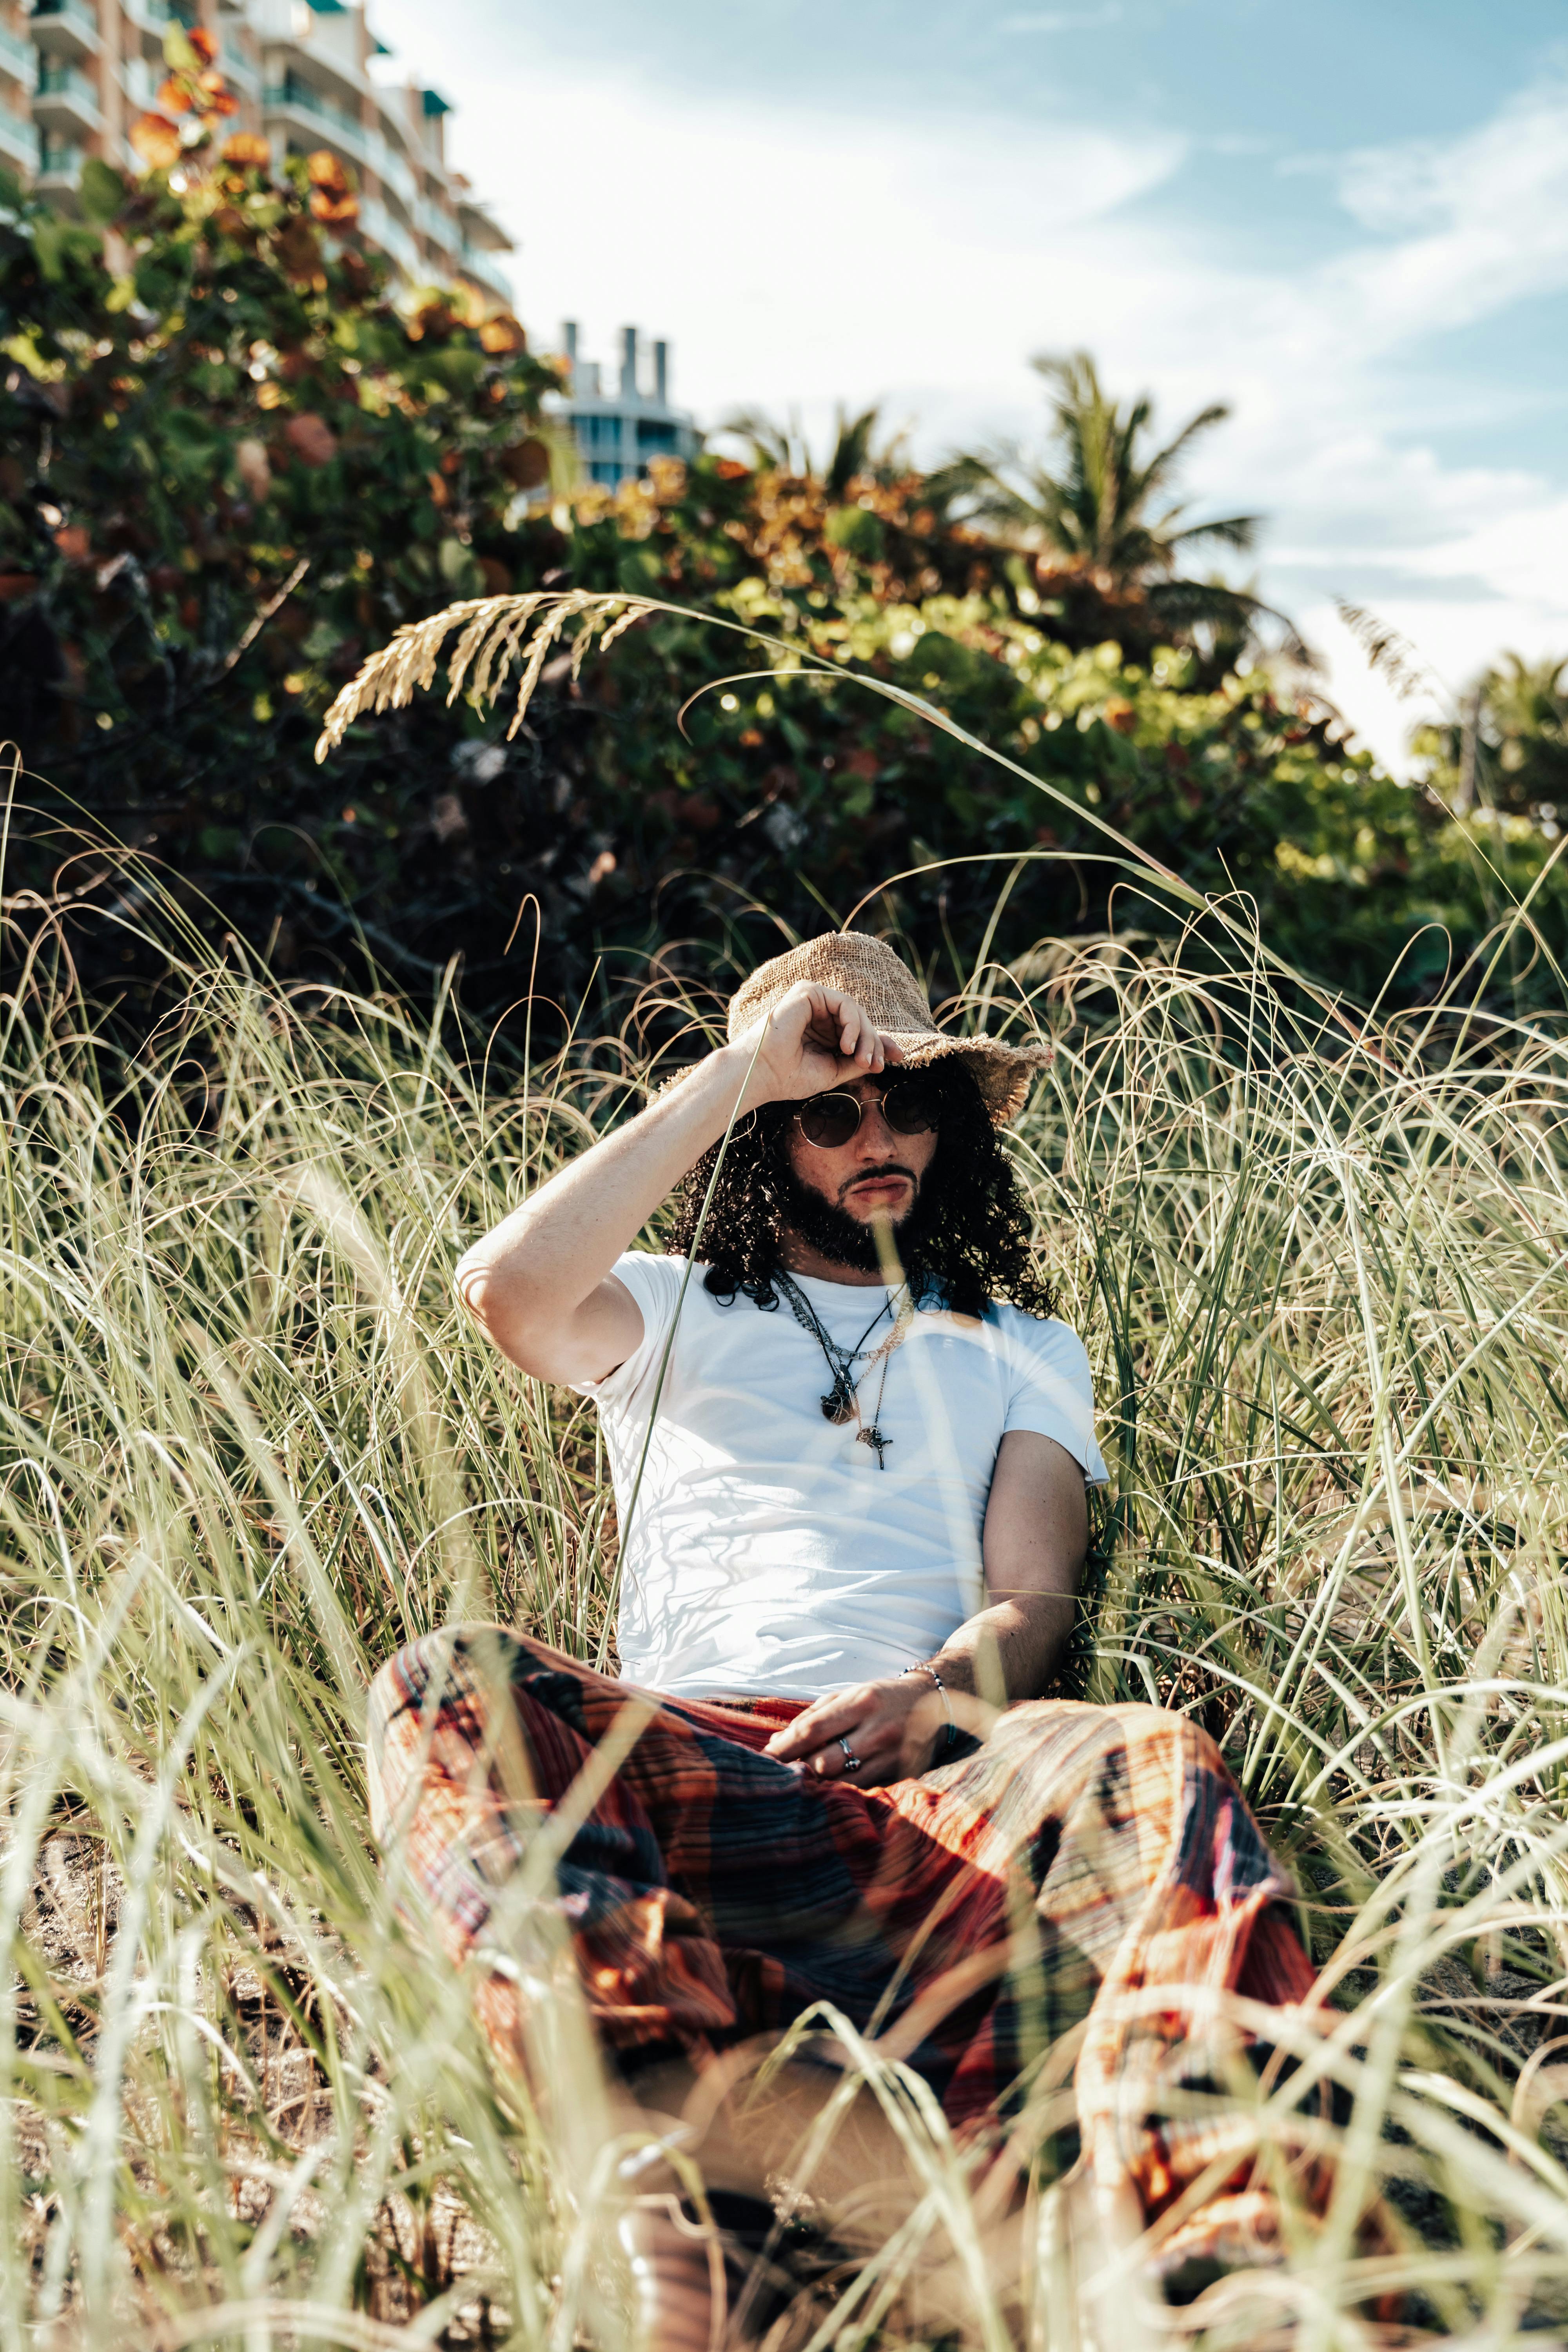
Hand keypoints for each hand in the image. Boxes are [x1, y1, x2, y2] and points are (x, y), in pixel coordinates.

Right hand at [731, 983, 904, 1110]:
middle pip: (861, 1020)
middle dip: (873, 1043)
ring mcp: (813, 1000)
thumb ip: (858, 1060)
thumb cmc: (790, 1076)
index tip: (897, 1058)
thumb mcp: (834, 1070)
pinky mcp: (808, 992)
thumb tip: (888, 1054)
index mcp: (822, 1030)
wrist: (762, 1075)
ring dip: (865, 1036)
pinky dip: (852, 1024)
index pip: (858, 1029)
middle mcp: (818, 1012)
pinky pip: (845, 1003)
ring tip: (860, 1058)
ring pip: (856, 1011)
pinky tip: (846, 1045)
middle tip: (874, 1064)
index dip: (879, 1042)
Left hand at [762, 1675, 941, 1788]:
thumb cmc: (881, 1698)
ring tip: (804, 1781)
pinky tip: (832, 1786)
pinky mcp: (901, 1776)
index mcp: (862, 1702)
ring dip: (819, 1783)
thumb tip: (777, 1741)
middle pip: (825, 1761)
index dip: (784, 1748)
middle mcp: (879, 1730)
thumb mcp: (848, 1695)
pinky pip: (862, 1790)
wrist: (935, 1703)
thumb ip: (812, 1716)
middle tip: (782, 1773)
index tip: (764, 1759)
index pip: (813, 1729)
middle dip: (800, 1768)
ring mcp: (892, 1756)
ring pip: (842, 1782)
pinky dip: (842, 1789)